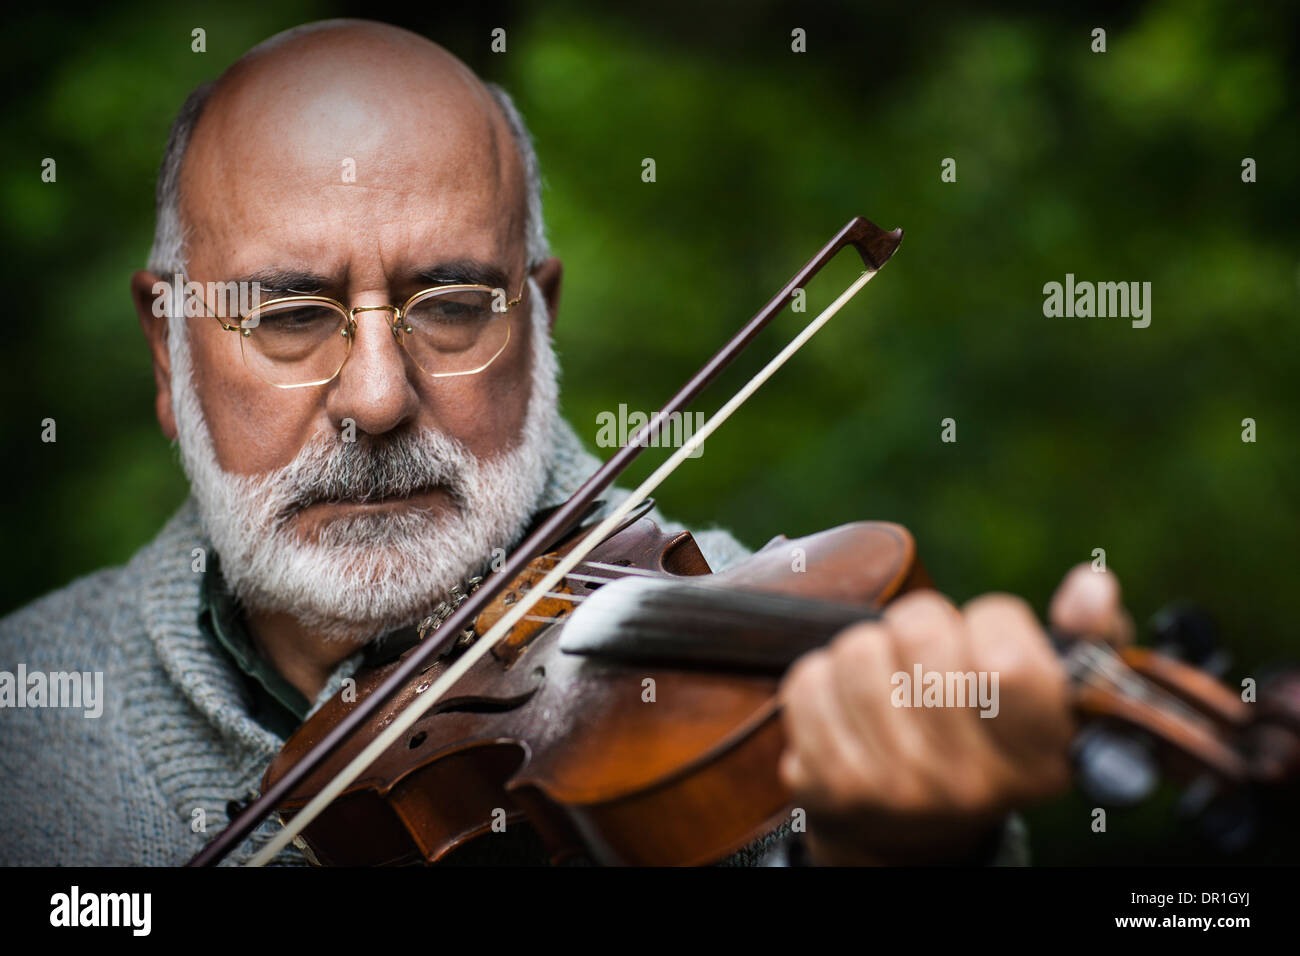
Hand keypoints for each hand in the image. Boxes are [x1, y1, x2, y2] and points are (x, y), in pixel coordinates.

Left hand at [777, 563, 1130, 864]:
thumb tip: (1092, 585)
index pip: (1008, 661)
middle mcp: (967, 784)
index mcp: (1037, 760)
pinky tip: (846, 707)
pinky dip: (822, 679)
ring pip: (859, 649)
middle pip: (920, 632)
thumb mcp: (1049, 704)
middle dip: (921, 624)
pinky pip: (807, 682)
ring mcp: (894, 788)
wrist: (911, 835)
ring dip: (869, 650)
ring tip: (888, 681)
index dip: (993, 622)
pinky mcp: (828, 784)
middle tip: (928, 655)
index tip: (989, 638)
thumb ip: (1085, 639)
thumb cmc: (989, 741)